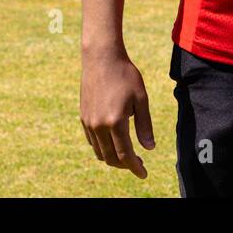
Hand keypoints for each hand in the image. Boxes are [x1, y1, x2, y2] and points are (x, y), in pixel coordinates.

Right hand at [80, 48, 154, 179]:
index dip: (135, 168)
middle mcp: (99, 125)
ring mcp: (89, 122)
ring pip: (100, 152)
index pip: (125, 155)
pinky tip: (114, 142)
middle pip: (111, 158)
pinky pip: (92, 141)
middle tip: (139, 164)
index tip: (143, 174)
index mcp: (115, 122)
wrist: (101, 58)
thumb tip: (149, 148)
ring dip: (113, 158)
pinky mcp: (83, 117)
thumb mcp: (141, 98)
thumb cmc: (125, 75)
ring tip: (128, 155)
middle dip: (125, 166)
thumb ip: (144, 125)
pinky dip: (103, 148)